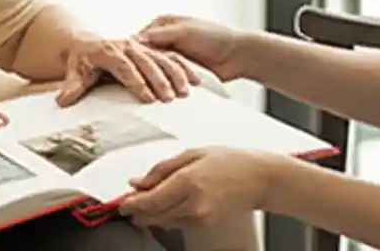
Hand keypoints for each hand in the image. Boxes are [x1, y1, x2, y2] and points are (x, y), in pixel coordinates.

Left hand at [55, 35, 200, 106]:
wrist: (84, 41)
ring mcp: (141, 46)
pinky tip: (195, 81)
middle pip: (147, 62)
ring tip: (184, 93)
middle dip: (159, 80)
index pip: (124, 67)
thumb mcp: (75, 70)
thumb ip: (72, 86)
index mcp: (109, 50)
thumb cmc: (81, 58)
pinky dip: (184, 67)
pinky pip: (171, 55)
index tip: (147, 98)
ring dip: (174, 74)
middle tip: (169, 99)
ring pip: (162, 58)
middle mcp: (128, 46)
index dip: (136, 82)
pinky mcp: (151, 48)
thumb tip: (63, 101)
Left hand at [120, 147, 280, 228]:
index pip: (149, 200)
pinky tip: (168, 203)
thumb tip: (137, 182)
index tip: (121, 202)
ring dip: (150, 213)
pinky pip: (176, 222)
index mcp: (188, 181)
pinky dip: (166, 215)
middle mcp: (193, 204)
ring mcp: (199, 218)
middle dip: (137, 211)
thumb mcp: (192, 154)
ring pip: (162, 221)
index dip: (130, 203)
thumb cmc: (230, 161)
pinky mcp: (203, 225)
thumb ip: (161, 169)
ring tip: (150, 198)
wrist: (258, 179)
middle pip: (152, 215)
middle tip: (129, 202)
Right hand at [136, 15, 252, 81]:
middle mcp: (165, 38)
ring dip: (155, 78)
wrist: (237, 55)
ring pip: (155, 68)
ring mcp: (172, 55)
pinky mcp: (180, 70)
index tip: (130, 64)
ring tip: (148, 87)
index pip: (141, 39)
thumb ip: (162, 35)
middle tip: (136, 79)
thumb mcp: (185, 32)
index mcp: (163, 24)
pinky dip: (164, 84)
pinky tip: (158, 92)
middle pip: (146, 55)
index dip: (135, 52)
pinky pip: (166, 78)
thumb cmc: (214, 37)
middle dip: (144, 68)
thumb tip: (136, 40)